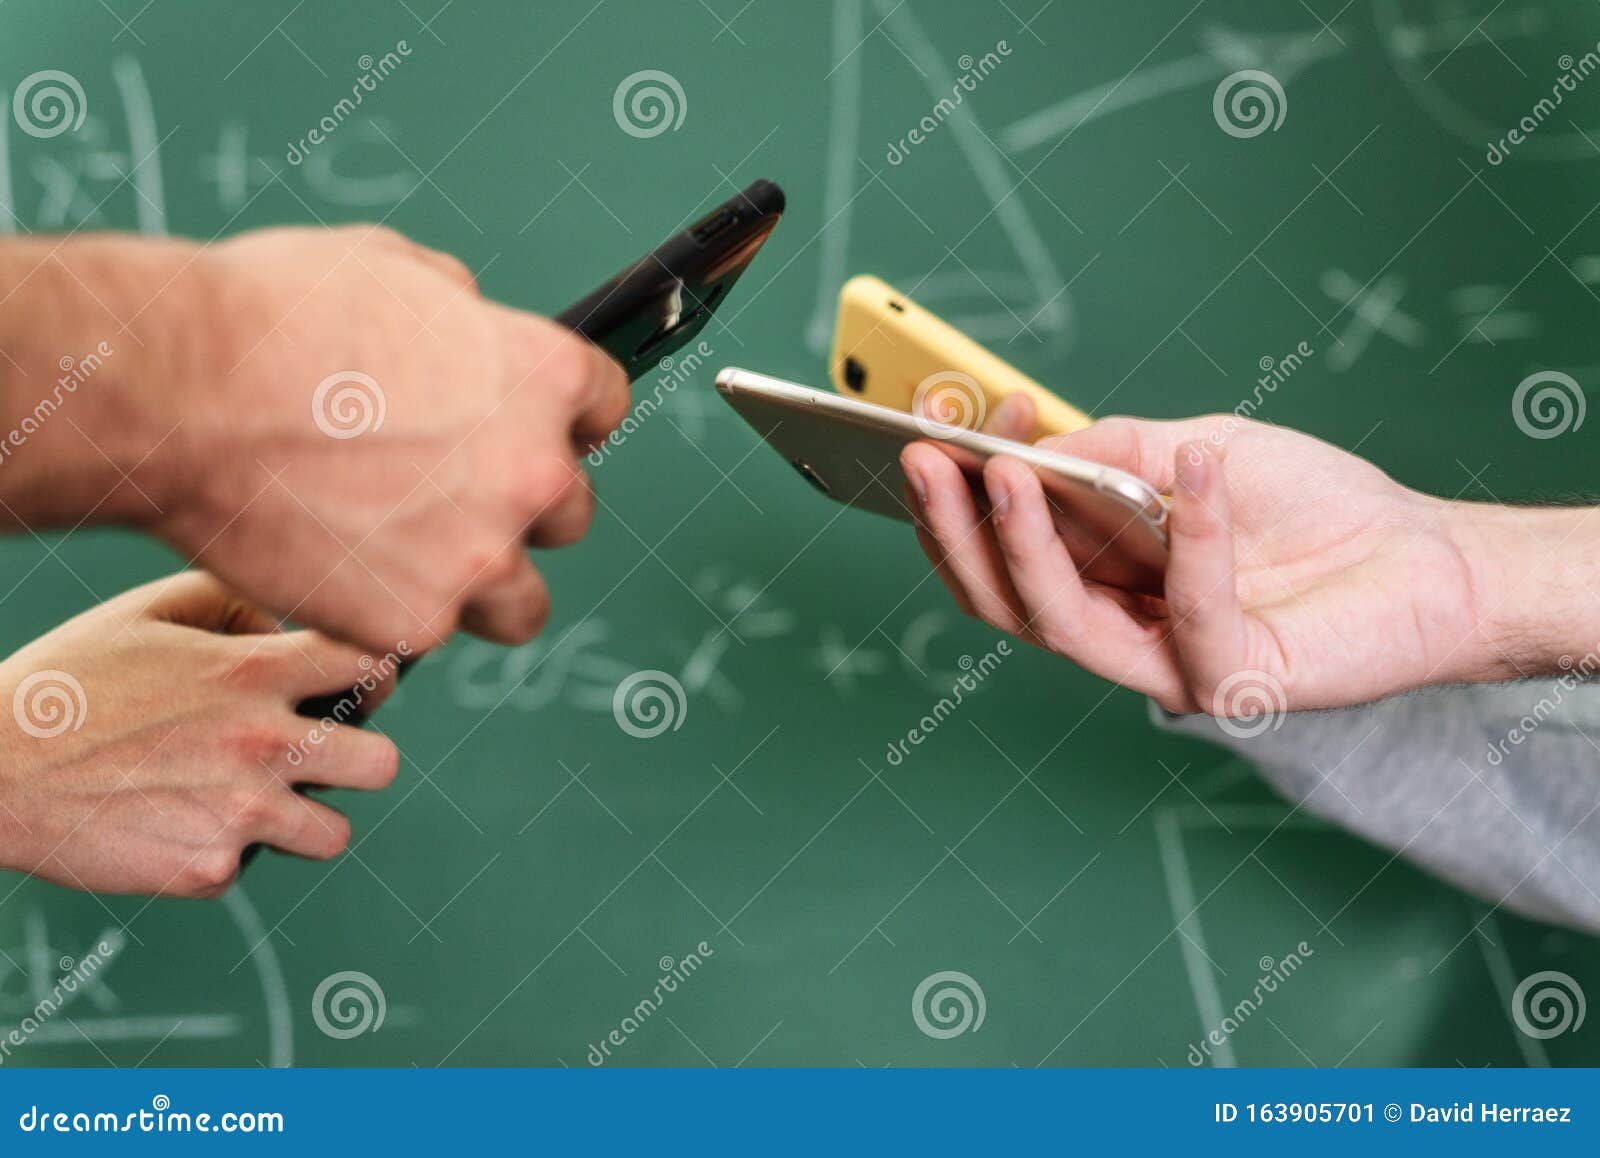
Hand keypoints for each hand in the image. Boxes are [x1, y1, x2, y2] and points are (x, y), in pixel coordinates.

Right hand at [0, 572, 397, 896]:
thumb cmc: (70, 683)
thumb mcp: (149, 612)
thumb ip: (235, 605)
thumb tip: (292, 630)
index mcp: (254, 673)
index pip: (370, 665)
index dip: (376, 673)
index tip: (361, 683)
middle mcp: (261, 745)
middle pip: (382, 763)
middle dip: (359, 758)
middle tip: (321, 754)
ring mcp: (239, 815)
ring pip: (332, 833)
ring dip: (302, 819)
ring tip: (250, 798)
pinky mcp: (208, 871)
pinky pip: (247, 864)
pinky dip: (221, 850)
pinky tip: (172, 822)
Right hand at [139, 226, 628, 651]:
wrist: (177, 394)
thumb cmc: (270, 316)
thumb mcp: (395, 269)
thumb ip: (463, 316)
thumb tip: (474, 335)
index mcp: (544, 377)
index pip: (602, 408)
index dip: (561, 419)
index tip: (528, 430)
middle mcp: (534, 472)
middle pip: (571, 509)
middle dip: (518, 503)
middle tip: (447, 494)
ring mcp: (479, 557)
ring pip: (522, 602)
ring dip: (484, 586)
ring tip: (416, 564)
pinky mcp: (416, 621)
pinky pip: (428, 633)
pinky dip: (394, 615)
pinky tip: (342, 578)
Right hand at [900, 410, 1536, 715]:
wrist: (1427, 555)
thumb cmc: (1309, 505)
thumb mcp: (1191, 450)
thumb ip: (1111, 454)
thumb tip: (1029, 451)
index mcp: (1098, 582)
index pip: (1002, 557)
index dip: (960, 500)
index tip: (938, 431)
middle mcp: (1120, 631)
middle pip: (1005, 602)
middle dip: (955, 532)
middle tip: (926, 460)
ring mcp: (1169, 665)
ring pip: (1064, 625)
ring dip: (1026, 548)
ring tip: (1010, 473)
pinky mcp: (1234, 681)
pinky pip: (1192, 613)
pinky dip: (1194, 535)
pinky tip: (1194, 468)